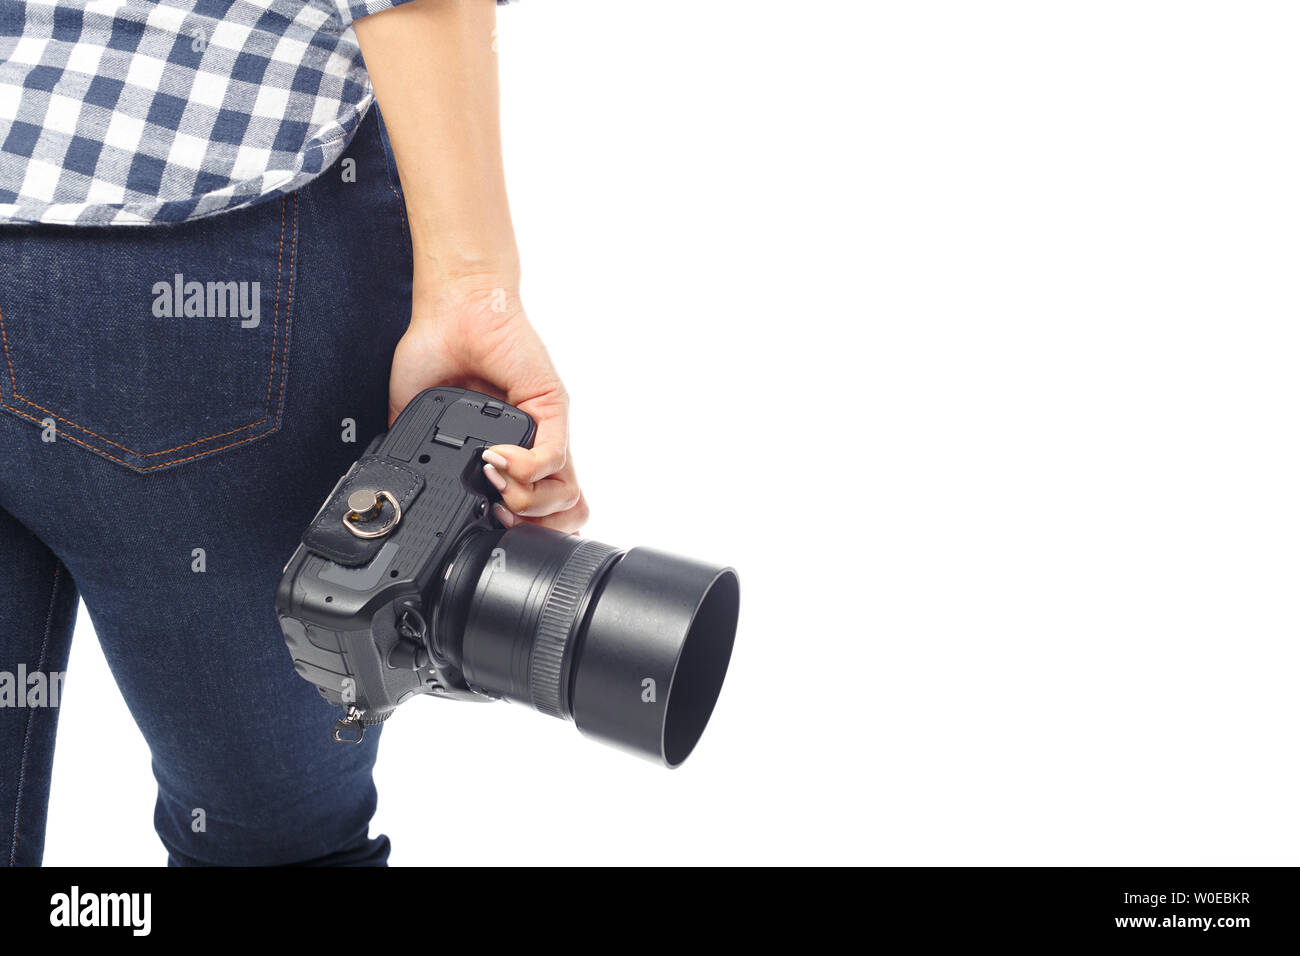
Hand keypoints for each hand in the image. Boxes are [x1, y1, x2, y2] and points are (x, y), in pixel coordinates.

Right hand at [388, 279, 588, 533]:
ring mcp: (545, 430)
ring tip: (492, 482)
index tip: (481, 530)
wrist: (448, 311)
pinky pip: (553, 455)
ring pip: (564, 493)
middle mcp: (533, 447)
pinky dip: (524, 468)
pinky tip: (493, 458)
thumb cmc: (437, 352)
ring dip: (526, 501)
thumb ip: (420, 459)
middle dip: (527, 528)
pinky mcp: (549, 406)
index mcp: (508, 455)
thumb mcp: (417, 420)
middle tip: (493, 516)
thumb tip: (409, 495)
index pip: (535, 513)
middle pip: (559, 513)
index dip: (516, 532)